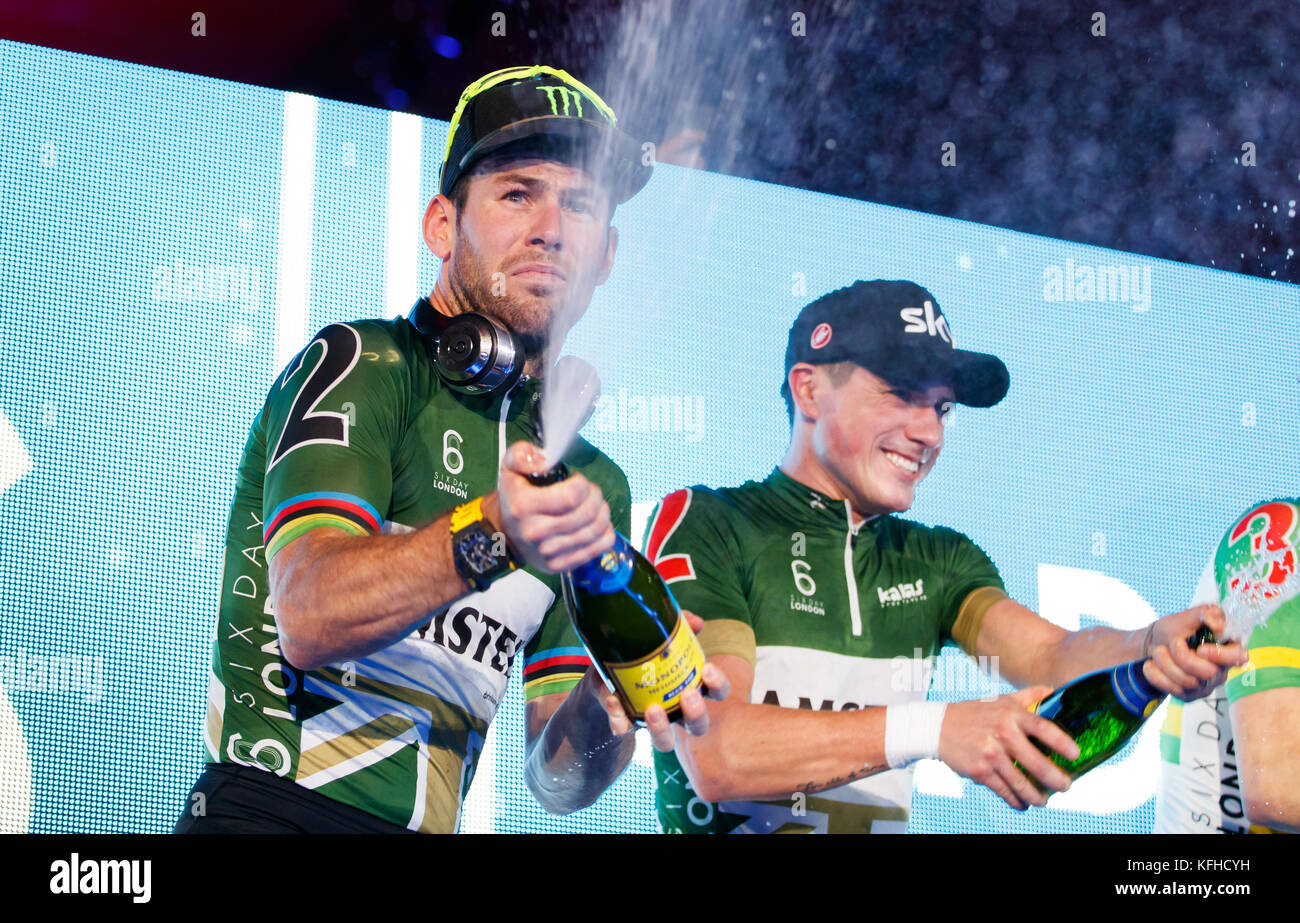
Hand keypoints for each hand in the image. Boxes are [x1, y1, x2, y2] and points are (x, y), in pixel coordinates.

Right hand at [496, 442, 614, 571]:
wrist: (502, 534)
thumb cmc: (513, 498)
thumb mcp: (509, 467)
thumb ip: (524, 455)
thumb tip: (544, 460)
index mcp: (523, 506)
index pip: (572, 496)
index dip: (583, 484)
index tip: (577, 481)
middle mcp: (535, 532)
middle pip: (587, 513)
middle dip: (596, 496)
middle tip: (590, 492)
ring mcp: (548, 552)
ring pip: (596, 530)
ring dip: (603, 512)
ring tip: (595, 505)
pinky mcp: (559, 565)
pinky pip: (598, 548)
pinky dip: (605, 533)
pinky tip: (597, 524)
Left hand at [600, 612, 731, 751]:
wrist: (607, 664)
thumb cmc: (645, 651)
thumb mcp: (660, 634)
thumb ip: (678, 627)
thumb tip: (695, 621)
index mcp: (691, 687)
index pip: (717, 693)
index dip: (718, 685)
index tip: (707, 669)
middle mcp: (676, 710)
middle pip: (698, 726)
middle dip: (697, 714)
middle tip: (688, 695)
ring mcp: (651, 721)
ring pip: (665, 742)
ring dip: (662, 729)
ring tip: (653, 710)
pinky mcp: (625, 722)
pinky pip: (624, 728)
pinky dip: (619, 718)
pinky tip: (614, 700)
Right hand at [938, 687, 1079, 810]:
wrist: (938, 727)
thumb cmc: (974, 713)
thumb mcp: (1000, 700)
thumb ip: (1028, 696)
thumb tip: (1054, 690)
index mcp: (1010, 715)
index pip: (1042, 728)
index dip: (1061, 743)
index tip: (1076, 755)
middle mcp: (1001, 733)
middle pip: (1036, 762)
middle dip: (1055, 779)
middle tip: (1066, 786)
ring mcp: (990, 754)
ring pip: (1020, 782)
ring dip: (1036, 796)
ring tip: (1044, 800)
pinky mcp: (980, 770)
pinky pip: (1003, 790)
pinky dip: (1015, 801)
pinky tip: (1022, 804)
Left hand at [1143, 604, 1247, 699]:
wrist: (1153, 644)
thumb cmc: (1175, 629)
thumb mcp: (1186, 616)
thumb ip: (1205, 613)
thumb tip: (1219, 624)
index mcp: (1226, 647)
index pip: (1240, 657)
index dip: (1221, 655)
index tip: (1201, 649)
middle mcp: (1220, 670)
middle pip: (1209, 673)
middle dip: (1182, 657)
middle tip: (1171, 644)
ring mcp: (1205, 685)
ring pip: (1189, 683)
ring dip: (1165, 663)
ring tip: (1158, 651)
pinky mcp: (1189, 695)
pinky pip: (1173, 690)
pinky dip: (1156, 675)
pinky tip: (1151, 665)